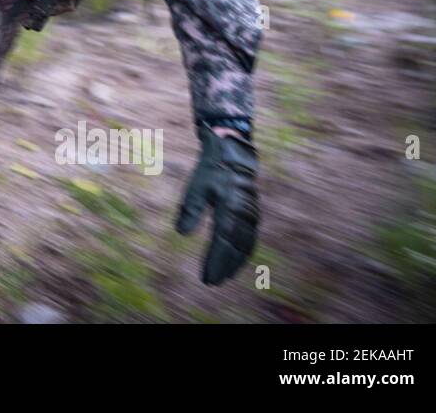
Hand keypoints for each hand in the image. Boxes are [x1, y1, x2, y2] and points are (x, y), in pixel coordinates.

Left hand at [176, 122, 259, 284]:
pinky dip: (244, 251)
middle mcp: (243, 214)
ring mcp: (251, 214)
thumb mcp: (196, 186)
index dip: (214, 261)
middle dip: (224, 267)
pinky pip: (251, 237)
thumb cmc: (211, 169)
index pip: (221, 242)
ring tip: (225, 276)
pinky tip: (237, 259)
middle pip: (235, 248)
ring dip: (235, 262)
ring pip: (245, 245)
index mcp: (229, 208)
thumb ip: (190, 210)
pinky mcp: (253, 212)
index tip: (206, 277)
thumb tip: (182, 234)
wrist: (233, 152)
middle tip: (213, 282)